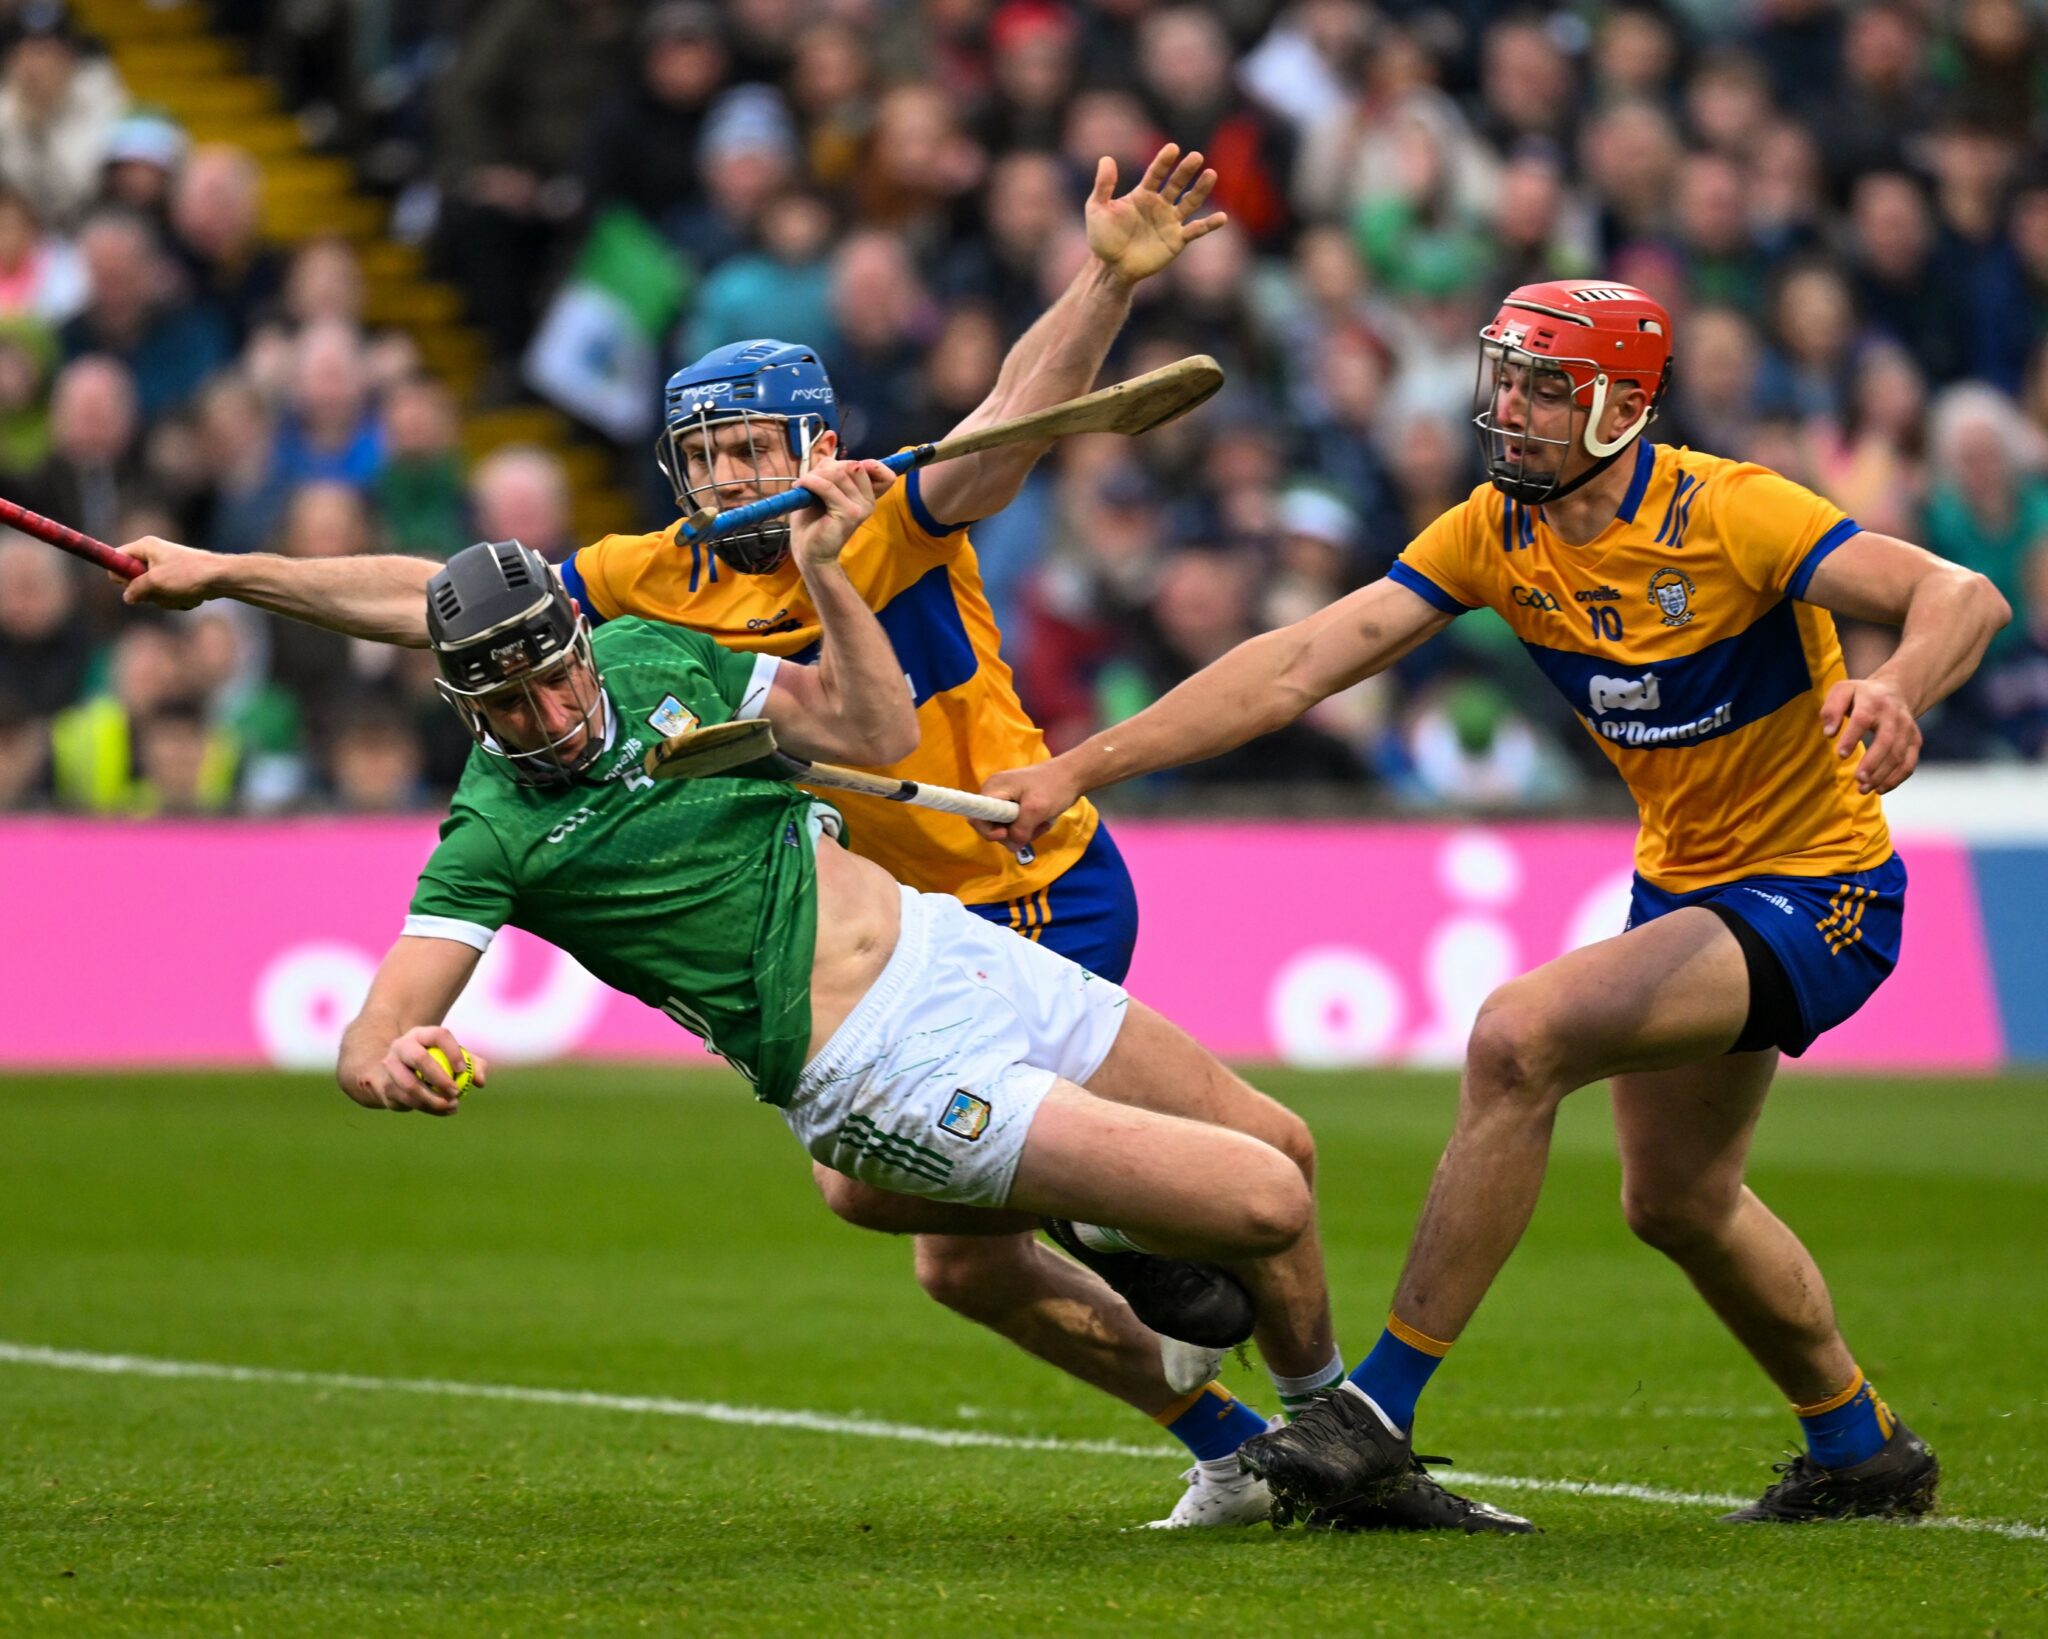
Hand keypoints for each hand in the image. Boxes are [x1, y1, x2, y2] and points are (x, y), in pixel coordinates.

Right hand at [118, 535, 220, 609]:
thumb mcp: (156, 582)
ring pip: (152, 590)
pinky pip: (168, 594)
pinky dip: (177, 599)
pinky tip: (189, 597)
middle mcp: (154, 554)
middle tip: (161, 590)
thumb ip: (135, 589)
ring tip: (180, 594)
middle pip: (133, 578)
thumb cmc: (189, 574)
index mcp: (145, 546)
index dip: (119, 574)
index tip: (130, 585)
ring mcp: (166, 567)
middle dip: (147, 591)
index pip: (117, 558)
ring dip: (164, 598)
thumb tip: (127, 597)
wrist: (222, 578)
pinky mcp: (178, 579)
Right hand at [347, 1025, 488, 1116]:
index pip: (438, 1035)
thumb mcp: (456, 1060)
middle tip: (456, 1092)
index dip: (452, 1051)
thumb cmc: (436, 1064)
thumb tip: (480, 1081)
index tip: (463, 1070)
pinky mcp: (384, 1086)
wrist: (399, 1075)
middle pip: (419, 1059)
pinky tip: (442, 1110)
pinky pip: (406, 1100)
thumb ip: (474, 1066)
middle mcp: (402, 1046)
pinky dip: (427, 1108)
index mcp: (421, 1034)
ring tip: (452, 1105)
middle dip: (440, 1078)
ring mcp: (389, 1066)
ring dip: (433, 1099)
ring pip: (410, 1085)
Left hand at [790, 457, 897, 568]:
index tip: (836, 469)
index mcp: (866, 496)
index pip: (880, 470)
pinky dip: (810, 482)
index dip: (864, 463)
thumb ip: (832, 469)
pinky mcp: (848, 514)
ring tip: (804, 485)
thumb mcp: (823, 488)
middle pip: (853, 465)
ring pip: (839, 473)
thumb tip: (830, 447)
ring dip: (816, 474)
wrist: (808, 551)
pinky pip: (827, 487)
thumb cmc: (813, 521)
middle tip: (812, 479)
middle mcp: (868, 501)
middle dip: (828, 467)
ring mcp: (861, 508)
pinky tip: (801, 486)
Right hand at [973, 759, 1082, 853]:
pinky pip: (1014, 823)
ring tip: (1042, 823)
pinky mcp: (1014, 804)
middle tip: (1034, 829)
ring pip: (1005, 827)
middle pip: (991, 826)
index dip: (988, 831)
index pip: (977, 817)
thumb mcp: (1036, 810)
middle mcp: (994, 793)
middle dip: (1013, 833)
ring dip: (1024, 832)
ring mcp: (1004, 798)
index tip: (1006, 833)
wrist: (1073, 775)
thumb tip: (1013, 845)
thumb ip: (1020, 830)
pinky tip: (1042, 821)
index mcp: (993, 789)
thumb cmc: (1054, 787)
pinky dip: (1028, 827)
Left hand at [1085, 143, 1225, 287]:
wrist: (1111, 268)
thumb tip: (1106, 158)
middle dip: (1186, 170)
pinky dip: (1209, 225)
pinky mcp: (1177, 240)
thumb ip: (1103, 186)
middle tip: (1196, 157)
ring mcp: (1170, 222)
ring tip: (1211, 175)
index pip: (1156, 173)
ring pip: (1190, 202)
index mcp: (1142, 195)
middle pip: (1176, 184)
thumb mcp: (1097, 209)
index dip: (1164, 161)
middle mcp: (1159, 205)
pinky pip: (1196, 231)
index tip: (1173, 149)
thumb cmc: (1103, 238)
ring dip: (1201, 189)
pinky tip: (1222, 217)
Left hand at [1820, 677, 1920, 793]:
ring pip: (1899, 755)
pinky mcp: (1915, 741)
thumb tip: (1829, 733)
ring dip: (1882, 775)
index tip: (1841, 755)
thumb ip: (1831, 710)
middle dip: (1873, 762)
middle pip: (1886, 740)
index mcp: (1873, 701)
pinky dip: (1896, 779)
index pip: (1863, 718)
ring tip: (1863, 789)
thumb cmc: (1859, 696)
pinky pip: (1910, 763)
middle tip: (1858, 778)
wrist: (1893, 691)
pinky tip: (1880, 789)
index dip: (1853, 737)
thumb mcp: (1841, 692)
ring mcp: (1908, 729)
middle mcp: (1894, 715)